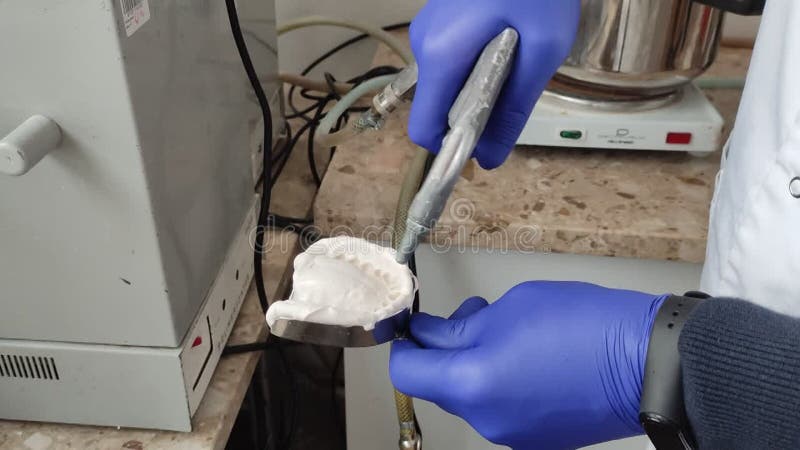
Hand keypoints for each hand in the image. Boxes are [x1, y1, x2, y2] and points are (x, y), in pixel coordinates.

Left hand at [390, 281, 666, 449]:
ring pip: (471, 395)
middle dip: (445, 349)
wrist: (647, 361)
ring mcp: (512, 435)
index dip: (404, 345)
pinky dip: (499, 381)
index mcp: (471, 385)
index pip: (407, 372)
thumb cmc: (583, 325)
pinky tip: (528, 355)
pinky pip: (500, 407)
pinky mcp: (536, 438)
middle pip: (440, 385)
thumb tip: (429, 335)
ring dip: (474, 363)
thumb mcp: (509, 309)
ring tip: (508, 329)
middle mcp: (485, 420)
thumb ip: (458, 328)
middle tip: (470, 314)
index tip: (411, 325)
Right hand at [408, 0, 580, 168]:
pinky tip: (505, 47)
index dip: (449, 150)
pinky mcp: (438, 23)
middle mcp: (425, 46)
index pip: (424, 129)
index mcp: (442, 55)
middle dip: (471, 117)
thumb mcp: (542, 51)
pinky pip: (450, 64)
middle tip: (515, 92)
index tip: (479, 152)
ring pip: (445, 87)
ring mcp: (428, 31)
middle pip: (436, 109)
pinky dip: (474, 71)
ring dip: (476, 91)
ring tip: (515, 61)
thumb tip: (490, 159)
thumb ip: (515, 109)